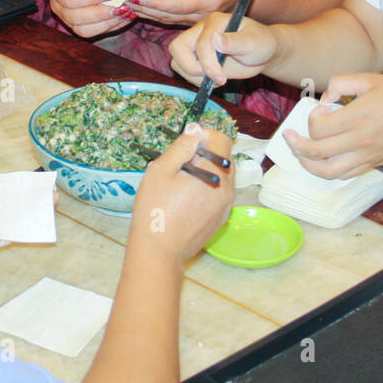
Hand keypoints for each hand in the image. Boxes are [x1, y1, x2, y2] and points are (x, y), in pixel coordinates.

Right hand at [47, 0, 132, 38]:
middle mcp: (59, 8)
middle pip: (76, 17)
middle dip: (102, 13)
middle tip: (123, 5)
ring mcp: (68, 21)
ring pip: (85, 30)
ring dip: (107, 23)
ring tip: (125, 11)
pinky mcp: (81, 29)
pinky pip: (96, 33)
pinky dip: (112, 26)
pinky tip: (125, 16)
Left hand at [124, 0, 248, 25]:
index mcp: (207, 2)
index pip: (177, 4)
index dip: (156, 1)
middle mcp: (199, 16)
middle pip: (166, 15)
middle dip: (143, 7)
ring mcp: (193, 21)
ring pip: (165, 19)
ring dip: (144, 12)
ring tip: (125, 3)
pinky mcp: (188, 20)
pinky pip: (167, 18)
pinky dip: (151, 13)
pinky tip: (137, 8)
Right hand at [129, 123, 234, 262]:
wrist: (158, 252)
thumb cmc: (154, 209)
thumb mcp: (161, 171)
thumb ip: (181, 147)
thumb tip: (195, 129)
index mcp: (215, 174)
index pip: (221, 140)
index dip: (203, 135)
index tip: (184, 144)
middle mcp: (228, 189)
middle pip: (224, 157)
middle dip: (205, 153)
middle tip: (179, 163)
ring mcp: (226, 205)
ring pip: (223, 175)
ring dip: (206, 170)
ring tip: (180, 181)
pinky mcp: (220, 218)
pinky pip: (220, 193)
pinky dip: (207, 187)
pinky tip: (185, 198)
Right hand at [170, 12, 277, 86]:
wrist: (262, 53)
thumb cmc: (260, 44)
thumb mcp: (253, 43)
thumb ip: (235, 41)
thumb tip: (215, 39)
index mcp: (214, 22)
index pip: (201, 43)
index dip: (209, 64)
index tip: (222, 78)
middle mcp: (200, 31)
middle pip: (177, 47)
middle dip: (190, 68)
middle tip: (212, 78)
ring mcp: (196, 44)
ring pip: (177, 60)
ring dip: (192, 76)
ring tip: (215, 80)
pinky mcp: (196, 58)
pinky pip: (183, 69)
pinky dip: (194, 80)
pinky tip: (213, 80)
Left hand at [284, 72, 382, 179]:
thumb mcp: (370, 78)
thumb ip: (342, 82)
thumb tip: (325, 99)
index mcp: (358, 117)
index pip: (319, 128)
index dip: (311, 119)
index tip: (320, 109)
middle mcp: (360, 140)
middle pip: (317, 152)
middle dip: (297, 144)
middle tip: (289, 136)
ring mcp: (366, 156)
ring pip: (327, 172)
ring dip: (307, 164)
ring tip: (298, 154)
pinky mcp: (372, 164)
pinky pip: (344, 175)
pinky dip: (327, 171)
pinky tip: (320, 161)